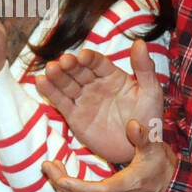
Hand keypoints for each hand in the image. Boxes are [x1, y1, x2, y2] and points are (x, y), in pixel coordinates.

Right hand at [36, 40, 162, 164]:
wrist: (136, 149)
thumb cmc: (147, 119)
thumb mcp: (151, 92)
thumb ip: (144, 68)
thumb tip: (140, 42)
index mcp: (113, 77)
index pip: (98, 63)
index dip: (89, 59)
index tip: (82, 56)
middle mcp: (95, 86)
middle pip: (78, 71)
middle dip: (70, 65)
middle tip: (64, 62)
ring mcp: (83, 100)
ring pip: (66, 84)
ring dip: (57, 76)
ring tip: (50, 69)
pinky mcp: (73, 115)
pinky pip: (60, 101)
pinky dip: (49, 92)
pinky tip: (41, 81)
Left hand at [41, 119, 175, 191]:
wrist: (174, 191)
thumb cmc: (162, 167)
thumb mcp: (155, 149)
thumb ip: (143, 137)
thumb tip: (133, 124)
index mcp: (127, 188)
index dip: (73, 186)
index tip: (55, 174)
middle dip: (60, 184)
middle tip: (47, 167)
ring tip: (52, 174)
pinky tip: (62, 187)